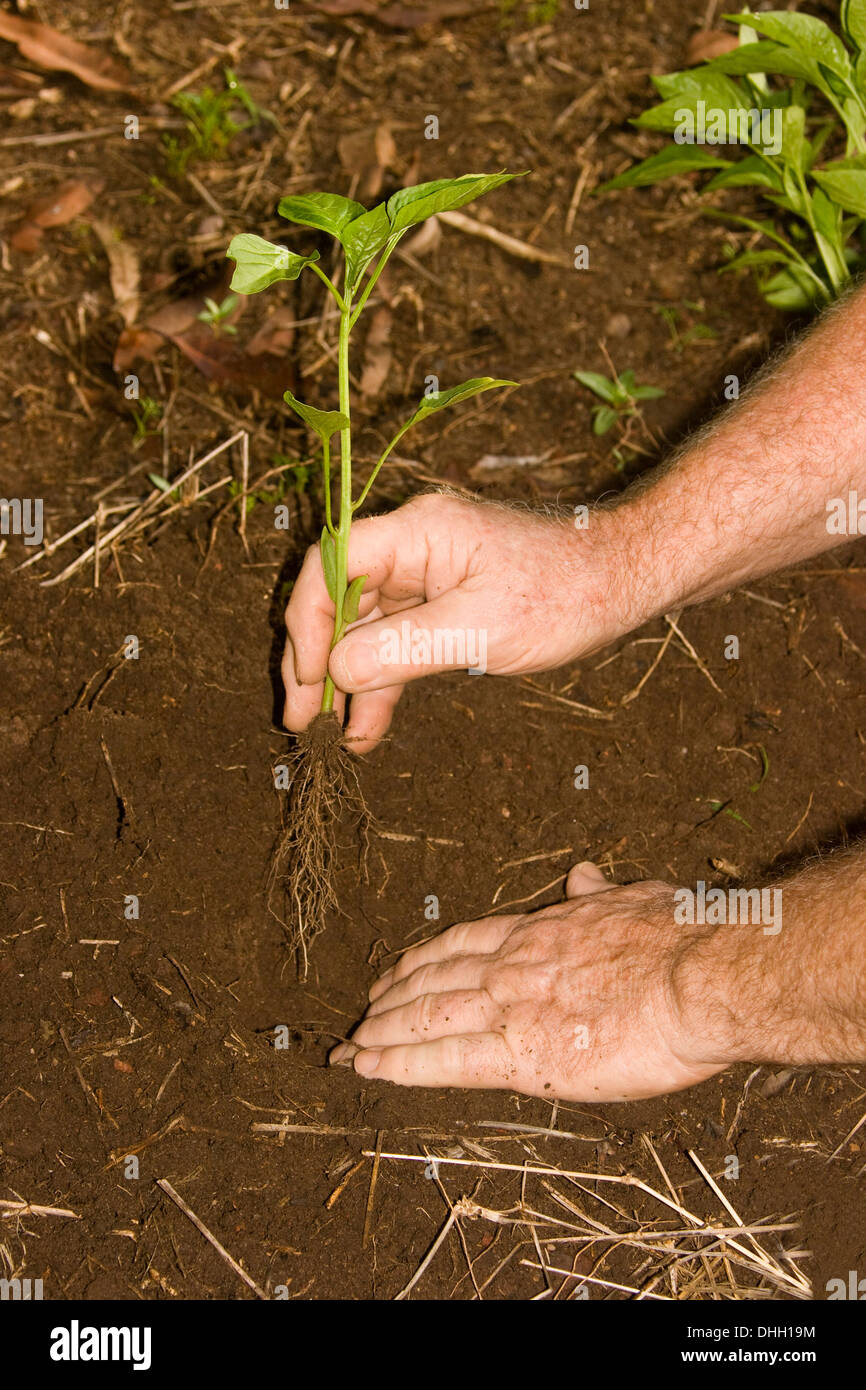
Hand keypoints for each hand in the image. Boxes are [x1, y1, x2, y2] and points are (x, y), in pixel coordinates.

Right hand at [282, 493, 633, 751]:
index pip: (331, 565)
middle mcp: (412, 546)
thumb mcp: (481, 629)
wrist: (623, 580)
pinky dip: (382, 682)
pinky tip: (368, 727)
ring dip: (348, 682)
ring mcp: (426, 575)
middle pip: (337, 598)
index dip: (309, 623)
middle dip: (318, 661)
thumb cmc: (565, 593)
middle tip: (301, 720)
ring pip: (364, 627)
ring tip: (331, 738)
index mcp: (416, 532)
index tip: (310, 679)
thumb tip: (338, 673)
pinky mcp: (444, 603)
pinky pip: (396, 642)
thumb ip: (404, 649)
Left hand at [329, 863, 732, 1100]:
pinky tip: (369, 1069)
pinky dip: (399, 1065)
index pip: (463, 942)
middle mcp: (515, 965)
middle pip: (433, 979)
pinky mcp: (524, 1055)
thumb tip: (583, 873)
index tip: (398, 970)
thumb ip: (599, 893)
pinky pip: (446, 1062)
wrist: (703, 974)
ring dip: (383, 1032)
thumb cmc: (684, 936)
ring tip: (352, 1045)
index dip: (423, 958)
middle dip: (392, 998)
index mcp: (543, 931)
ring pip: (427, 1018)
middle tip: (362, 1013)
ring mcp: (512, 1008)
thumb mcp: (635, 897)